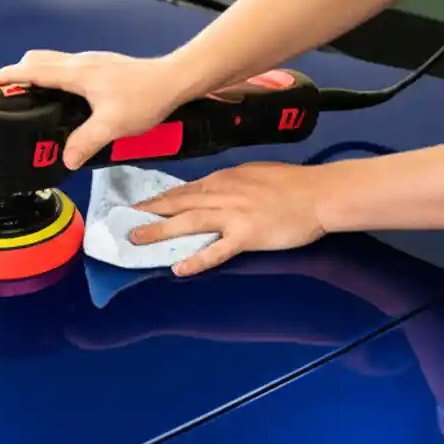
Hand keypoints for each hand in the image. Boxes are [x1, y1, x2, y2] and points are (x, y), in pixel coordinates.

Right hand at [0, 51, 193, 169]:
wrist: (175, 80)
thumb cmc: (146, 96)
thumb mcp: (111, 126)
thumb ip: (84, 143)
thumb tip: (66, 159)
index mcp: (76, 73)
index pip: (33, 70)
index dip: (10, 76)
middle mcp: (81, 62)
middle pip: (39, 60)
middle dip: (21, 72)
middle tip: (11, 93)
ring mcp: (93, 62)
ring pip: (55, 62)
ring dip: (39, 73)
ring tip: (33, 96)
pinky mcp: (103, 67)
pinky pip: (69, 67)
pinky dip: (57, 77)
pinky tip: (65, 97)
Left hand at [130, 162, 329, 275]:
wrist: (321, 194)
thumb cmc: (293, 184)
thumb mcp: (254, 174)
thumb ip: (228, 184)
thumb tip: (206, 192)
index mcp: (224, 179)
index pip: (183, 190)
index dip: (158, 200)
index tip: (137, 206)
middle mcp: (223, 194)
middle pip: (178, 203)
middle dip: (148, 213)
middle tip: (122, 221)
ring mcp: (235, 214)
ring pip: (189, 222)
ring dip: (160, 231)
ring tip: (136, 240)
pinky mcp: (248, 235)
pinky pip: (217, 250)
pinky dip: (197, 259)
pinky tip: (179, 269)